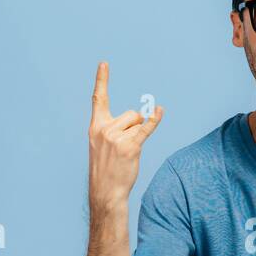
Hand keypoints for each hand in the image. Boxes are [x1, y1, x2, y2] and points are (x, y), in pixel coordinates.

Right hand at [88, 61, 162, 209]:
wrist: (105, 191)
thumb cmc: (106, 169)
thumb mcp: (102, 145)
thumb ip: (115, 128)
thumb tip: (141, 116)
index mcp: (95, 127)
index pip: (98, 99)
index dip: (102, 80)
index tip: (104, 63)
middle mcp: (104, 129)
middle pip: (130, 114)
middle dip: (133, 126)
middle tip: (123, 148)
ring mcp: (117, 138)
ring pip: (138, 122)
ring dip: (138, 135)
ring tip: (127, 153)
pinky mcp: (131, 146)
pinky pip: (146, 128)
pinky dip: (154, 120)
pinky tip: (160, 111)